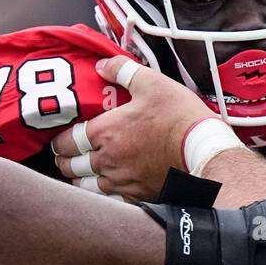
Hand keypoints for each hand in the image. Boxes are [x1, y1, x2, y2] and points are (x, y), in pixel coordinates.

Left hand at [51, 56, 213, 201]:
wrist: (206, 152)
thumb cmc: (181, 118)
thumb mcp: (154, 83)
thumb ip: (124, 71)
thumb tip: (103, 65)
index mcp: (105, 132)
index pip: (65, 142)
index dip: (59, 140)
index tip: (63, 137)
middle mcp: (108, 160)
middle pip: (70, 167)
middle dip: (65, 160)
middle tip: (69, 154)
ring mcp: (122, 181)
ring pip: (85, 187)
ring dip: (80, 178)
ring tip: (83, 172)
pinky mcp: (137, 195)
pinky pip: (108, 199)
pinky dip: (102, 193)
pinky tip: (107, 186)